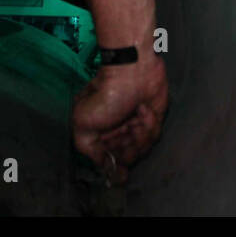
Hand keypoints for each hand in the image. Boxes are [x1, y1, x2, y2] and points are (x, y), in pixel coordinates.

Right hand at [73, 53, 167, 184]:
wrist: (133, 72)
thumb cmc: (106, 94)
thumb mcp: (82, 122)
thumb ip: (87, 149)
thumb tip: (101, 164)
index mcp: (99, 136)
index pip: (107, 163)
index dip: (112, 162)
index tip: (116, 155)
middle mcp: (117, 135)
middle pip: (125, 159)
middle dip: (127, 144)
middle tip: (125, 125)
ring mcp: (135, 130)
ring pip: (141, 150)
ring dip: (139, 133)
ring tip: (135, 115)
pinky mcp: (152, 123)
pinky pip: (154, 137)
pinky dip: (150, 125)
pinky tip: (145, 110)